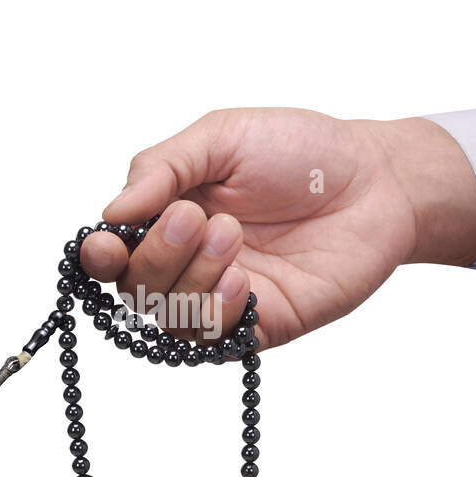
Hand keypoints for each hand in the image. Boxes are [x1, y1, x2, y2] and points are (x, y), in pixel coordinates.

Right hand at [80, 108, 475, 349]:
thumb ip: (162, 168)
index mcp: (168, 214)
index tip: (106, 246)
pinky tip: (242, 280)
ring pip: (170, 317)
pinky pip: (216, 339)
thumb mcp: (221, 137)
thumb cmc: (300, 149)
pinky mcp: (261, 323)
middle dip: (158, 255)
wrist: (376, 178)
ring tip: (234, 234)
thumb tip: (111, 212)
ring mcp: (223, 296)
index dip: (99, 256)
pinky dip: (216, 312)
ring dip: (191, 278)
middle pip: (136, 288)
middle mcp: (188, 261)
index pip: (114, 253)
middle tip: (198, 217)